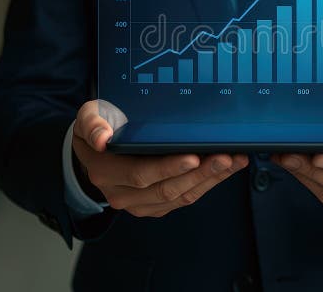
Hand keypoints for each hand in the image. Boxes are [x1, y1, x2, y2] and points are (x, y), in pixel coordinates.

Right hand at [72, 100, 247, 217]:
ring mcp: (140, 203)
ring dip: (211, 179)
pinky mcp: (156, 205)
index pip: (140, 174)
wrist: (95, 152)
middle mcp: (122, 193)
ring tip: (234, 161)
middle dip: (200, 173)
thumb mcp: (88, 118)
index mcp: (106, 172)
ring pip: (180, 196)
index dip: (168, 168)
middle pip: (167, 189)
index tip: (193, 157)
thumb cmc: (98, 129)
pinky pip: (186, 197)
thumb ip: (92, 124)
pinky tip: (227, 168)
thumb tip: (102, 138)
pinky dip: (209, 183)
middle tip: (225, 156)